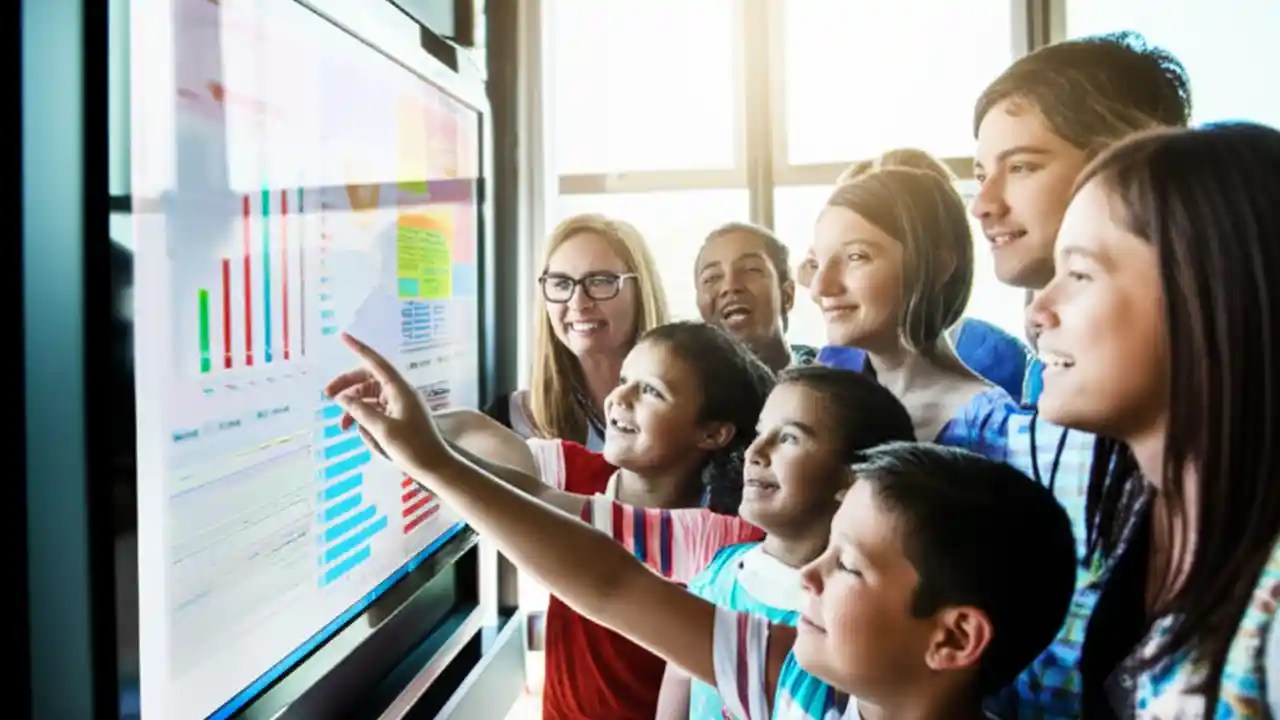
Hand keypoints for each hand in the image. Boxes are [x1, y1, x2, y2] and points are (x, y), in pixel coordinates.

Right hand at [324, 332, 447, 477]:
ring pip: (369, 398)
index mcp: (399, 389)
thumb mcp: (382, 430)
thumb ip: (360, 411)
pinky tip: (359, 432)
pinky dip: (364, 418)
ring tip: (341, 426)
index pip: (375, 362)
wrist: (435, 467)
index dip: (358, 348)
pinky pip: (376, 411)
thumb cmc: (412, 448)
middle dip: (347, 386)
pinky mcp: (399, 418)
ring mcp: (399, 405)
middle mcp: (399, 393)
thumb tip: (343, 398)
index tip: (342, 336)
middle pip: (368, 380)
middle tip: (327, 396)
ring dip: (354, 408)